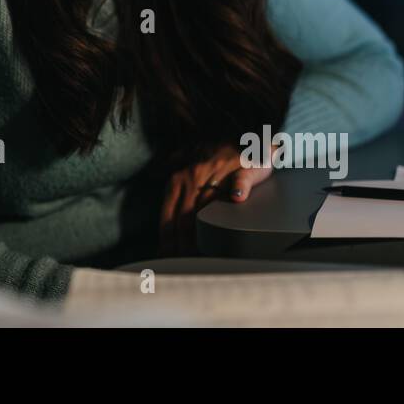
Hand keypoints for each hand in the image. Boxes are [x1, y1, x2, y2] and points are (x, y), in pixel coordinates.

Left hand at [158, 142, 273, 255]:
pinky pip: (239, 182)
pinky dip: (238, 191)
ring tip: (200, 258)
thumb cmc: (220, 150)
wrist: (249, 136)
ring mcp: (218, 174)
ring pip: (207, 208)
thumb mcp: (190, 153)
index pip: (169, 216)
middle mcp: (194, 177)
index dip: (166, 239)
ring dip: (202, 234)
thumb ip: (174, 162)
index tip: (165, 258)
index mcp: (179, 179)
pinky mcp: (242, 170)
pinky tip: (236, 200)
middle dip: (181, 246)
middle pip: (185, 218)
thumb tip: (154, 172)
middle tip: (181, 266)